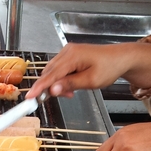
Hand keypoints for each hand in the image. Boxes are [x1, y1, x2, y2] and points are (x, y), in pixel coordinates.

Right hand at [26, 41, 150, 99]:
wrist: (121, 58)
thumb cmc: (109, 68)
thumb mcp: (90, 81)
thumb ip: (70, 85)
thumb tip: (52, 90)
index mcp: (72, 56)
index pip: (51, 75)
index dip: (39, 87)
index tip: (29, 97)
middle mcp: (67, 51)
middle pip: (49, 72)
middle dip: (50, 87)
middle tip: (60, 98)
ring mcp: (68, 52)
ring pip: (53, 71)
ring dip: (56, 84)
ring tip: (70, 93)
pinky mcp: (70, 55)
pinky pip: (59, 68)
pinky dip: (61, 79)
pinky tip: (70, 87)